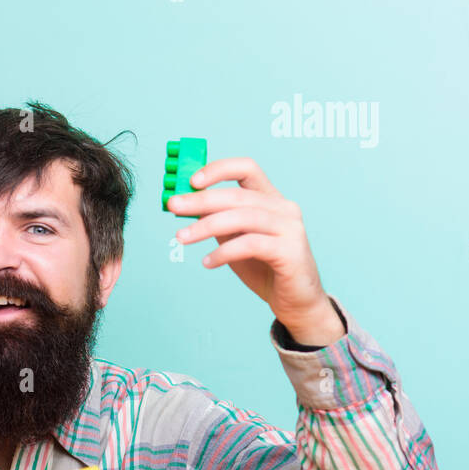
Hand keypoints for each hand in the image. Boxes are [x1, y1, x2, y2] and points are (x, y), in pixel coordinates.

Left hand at [168, 157, 344, 344]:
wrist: (295, 301)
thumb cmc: (263, 267)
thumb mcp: (235, 238)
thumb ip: (217, 220)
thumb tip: (185, 204)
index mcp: (271, 199)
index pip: (247, 168)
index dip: (219, 169)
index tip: (191, 181)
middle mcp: (284, 208)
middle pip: (237, 194)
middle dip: (201, 199)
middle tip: (173, 206)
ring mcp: (290, 228)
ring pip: (242, 217)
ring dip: (206, 226)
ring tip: (182, 237)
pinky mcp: (291, 251)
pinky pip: (250, 245)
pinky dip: (224, 252)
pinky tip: (208, 262)